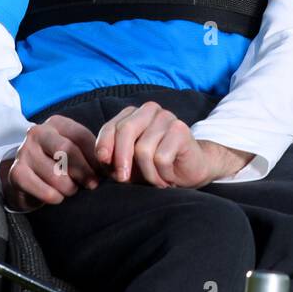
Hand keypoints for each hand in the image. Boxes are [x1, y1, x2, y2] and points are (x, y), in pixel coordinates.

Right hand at [0, 115, 102, 209]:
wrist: (27, 180)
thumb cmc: (58, 164)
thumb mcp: (75, 152)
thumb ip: (93, 155)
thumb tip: (114, 169)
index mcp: (56, 123)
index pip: (81, 137)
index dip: (96, 157)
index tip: (106, 172)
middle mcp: (38, 132)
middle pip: (67, 151)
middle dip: (84, 171)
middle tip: (93, 185)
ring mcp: (24, 151)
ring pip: (55, 174)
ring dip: (69, 188)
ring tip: (72, 190)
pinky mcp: (16, 172)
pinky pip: (42, 189)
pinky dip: (54, 197)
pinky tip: (58, 197)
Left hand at [95, 102, 251, 188]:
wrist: (190, 171)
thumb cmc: (155, 166)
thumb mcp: (129, 163)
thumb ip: (113, 158)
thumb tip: (102, 158)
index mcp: (133, 114)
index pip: (111, 126)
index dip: (104, 145)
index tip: (103, 163)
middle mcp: (149, 110)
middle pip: (125, 130)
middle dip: (121, 158)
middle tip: (123, 179)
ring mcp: (167, 117)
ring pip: (143, 149)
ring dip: (146, 173)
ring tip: (154, 181)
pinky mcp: (181, 130)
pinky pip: (161, 158)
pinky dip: (161, 174)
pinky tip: (167, 178)